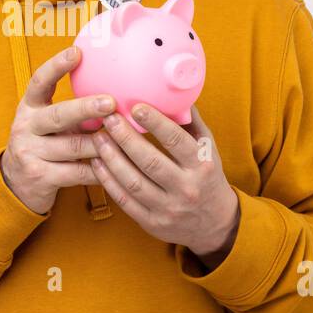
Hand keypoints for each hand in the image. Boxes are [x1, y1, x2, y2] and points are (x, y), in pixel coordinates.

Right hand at [0, 46, 118, 214]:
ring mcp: (30, 153)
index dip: (56, 66)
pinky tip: (117, 165)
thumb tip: (117, 91)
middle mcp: (25, 127)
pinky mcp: (40, 176)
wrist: (16, 183)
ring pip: (74, 146)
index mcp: (29, 107)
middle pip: (58, 115)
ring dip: (102, 143)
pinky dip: (100, 169)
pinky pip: (77, 172)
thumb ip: (73, 110)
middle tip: (111, 102)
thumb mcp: (49, 123)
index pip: (39, 81)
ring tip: (124, 137)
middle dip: (86, 108)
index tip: (76, 52)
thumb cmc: (44, 144)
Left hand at [88, 103, 239, 262]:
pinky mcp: (152, 223)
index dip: (155, 123)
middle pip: (150, 162)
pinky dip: (108, 181)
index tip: (135, 106)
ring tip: (98, 137)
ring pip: (133, 182)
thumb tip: (172, 90)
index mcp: (202, 165)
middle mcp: (187, 188)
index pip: (176, 141)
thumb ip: (190, 121)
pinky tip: (97, 163)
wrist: (214, 223)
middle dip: (126, 138)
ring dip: (112, 158)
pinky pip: (125, 201)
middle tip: (108, 118)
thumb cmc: (207, 175)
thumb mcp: (208, 148)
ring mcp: (168, 209)